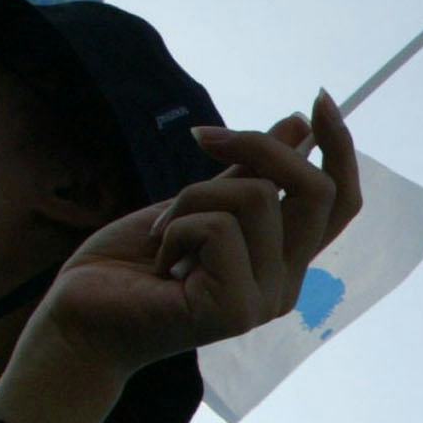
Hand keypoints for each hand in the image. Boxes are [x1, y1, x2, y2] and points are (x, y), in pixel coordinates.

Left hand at [14, 92, 362, 393]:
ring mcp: (266, 301)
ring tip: (163, 232)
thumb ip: (245, 174)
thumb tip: (297, 125)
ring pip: (256, 198)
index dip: (340, 149)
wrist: (82, 321)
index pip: (340, 204)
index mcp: (284, 262)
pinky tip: (160, 261)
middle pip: (315, 191)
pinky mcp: (237, 310)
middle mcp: (286, 284)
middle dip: (256, 146)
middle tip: (200, 140)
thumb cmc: (131, 266)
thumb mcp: (195, 204)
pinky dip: (177, 227)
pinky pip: (219, 228)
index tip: (319, 101)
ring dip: (193, 196)